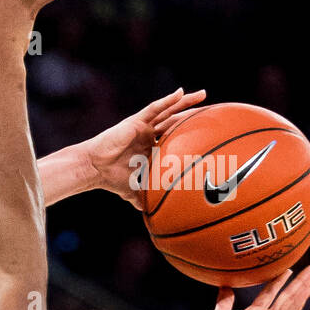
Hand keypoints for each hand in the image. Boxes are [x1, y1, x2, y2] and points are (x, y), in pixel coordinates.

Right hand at [82, 87, 206, 204]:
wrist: (95, 169)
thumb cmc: (111, 179)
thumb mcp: (132, 191)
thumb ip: (143, 199)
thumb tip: (150, 217)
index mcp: (149, 148)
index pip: (174, 139)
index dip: (190, 136)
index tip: (209, 135)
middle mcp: (148, 135)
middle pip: (175, 122)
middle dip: (193, 115)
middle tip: (214, 110)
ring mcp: (143, 126)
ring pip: (169, 111)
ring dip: (185, 102)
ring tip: (204, 94)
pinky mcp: (136, 121)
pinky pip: (155, 108)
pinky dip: (168, 100)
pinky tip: (181, 92)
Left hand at [202, 266, 309, 309]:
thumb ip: (225, 300)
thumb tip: (226, 285)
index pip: (270, 293)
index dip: (279, 281)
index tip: (288, 268)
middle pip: (286, 296)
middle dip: (300, 282)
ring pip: (292, 302)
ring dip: (305, 287)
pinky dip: (298, 302)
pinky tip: (307, 291)